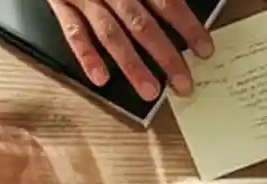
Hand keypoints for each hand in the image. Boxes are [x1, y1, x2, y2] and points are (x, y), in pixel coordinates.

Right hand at [46, 0, 213, 99]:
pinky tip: (100, 78)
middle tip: (183, 84)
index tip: (205, 50)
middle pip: (142, 24)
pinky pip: (73, 31)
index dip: (188, 26)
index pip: (168, 2)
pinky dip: (86, 55)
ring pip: (111, 34)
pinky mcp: (61, 2)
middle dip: (166, 56)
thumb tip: (181, 2)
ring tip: (150, 90)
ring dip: (131, 65)